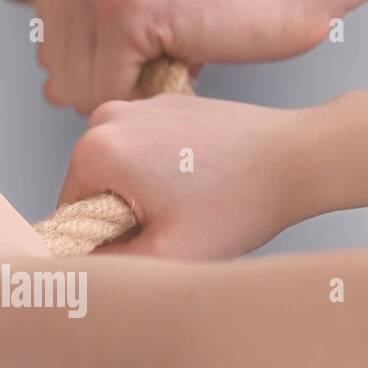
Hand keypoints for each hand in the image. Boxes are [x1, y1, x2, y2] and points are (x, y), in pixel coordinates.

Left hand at [38, 0, 336, 114]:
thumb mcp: (132, 6)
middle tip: (169, 40)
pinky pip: (111, 90)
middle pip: (59, 73)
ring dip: (137, 88)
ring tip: (177, 42)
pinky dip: (151, 91)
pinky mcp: (123, 8)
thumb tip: (49, 93)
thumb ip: (85, 42)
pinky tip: (184, 51)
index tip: (151, 33)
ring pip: (81, 88)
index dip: (105, 66)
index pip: (49, 52)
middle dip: (116, 81)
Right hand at [60, 96, 309, 258]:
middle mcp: (104, 115)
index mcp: (95, 149)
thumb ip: (109, 265)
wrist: (298, 156)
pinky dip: (161, 167)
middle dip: (122, 212)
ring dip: (141, 190)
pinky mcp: (161, 102)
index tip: (149, 239)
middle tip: (174, 222)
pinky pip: (141, 147)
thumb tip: (78, 265)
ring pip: (116, 168)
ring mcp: (134, 104)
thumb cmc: (239, 202)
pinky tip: (200, 178)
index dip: (102, 238)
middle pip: (90, 187)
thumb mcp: (168, 254)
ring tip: (190, 198)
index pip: (69, 211)